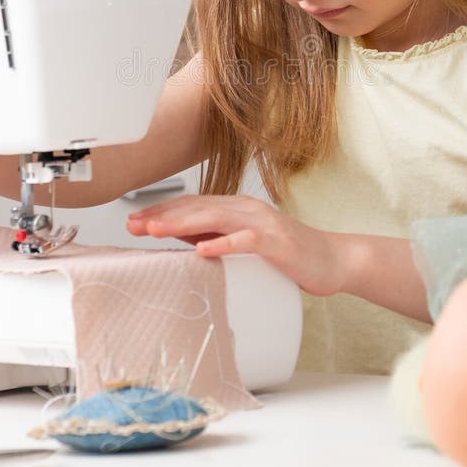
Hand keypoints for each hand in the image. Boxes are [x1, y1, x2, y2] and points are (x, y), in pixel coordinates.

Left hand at [126, 195, 344, 296]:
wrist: (333, 260)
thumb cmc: (288, 255)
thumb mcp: (245, 243)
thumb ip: (217, 236)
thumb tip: (181, 239)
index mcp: (236, 208)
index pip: (192, 206)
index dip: (162, 212)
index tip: (134, 223)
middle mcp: (246, 209)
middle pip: (197, 208)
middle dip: (164, 216)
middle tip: (134, 226)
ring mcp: (262, 222)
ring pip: (216, 218)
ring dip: (183, 224)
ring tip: (156, 231)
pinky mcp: (277, 242)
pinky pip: (246, 240)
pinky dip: (223, 243)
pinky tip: (202, 250)